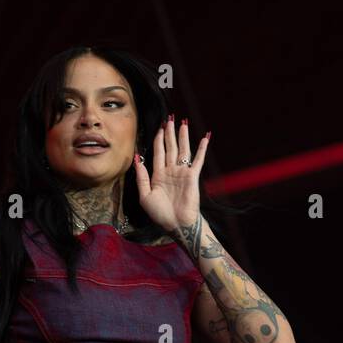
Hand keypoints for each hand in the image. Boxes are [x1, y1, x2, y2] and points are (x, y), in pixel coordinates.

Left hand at [133, 116, 209, 232]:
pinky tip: (205, 137)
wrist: (176, 224)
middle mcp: (171, 171)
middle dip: (169, 132)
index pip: (158, 152)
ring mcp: (182, 172)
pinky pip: (198, 159)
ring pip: (183, 149)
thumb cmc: (160, 214)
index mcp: (158, 175)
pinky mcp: (193, 176)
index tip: (159, 127)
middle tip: (170, 118)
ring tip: (183, 122)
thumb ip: (141, 177)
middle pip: (170, 147)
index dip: (158, 139)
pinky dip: (202, 148)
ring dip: (183, 136)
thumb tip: (137, 159)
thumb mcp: (144, 196)